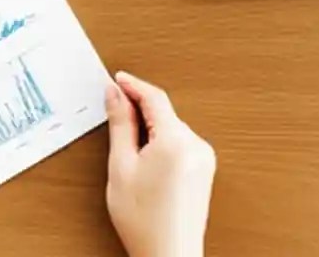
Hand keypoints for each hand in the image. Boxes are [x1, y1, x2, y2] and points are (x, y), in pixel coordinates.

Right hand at [105, 71, 215, 256]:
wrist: (168, 255)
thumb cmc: (144, 220)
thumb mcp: (121, 167)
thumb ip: (120, 125)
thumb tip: (115, 95)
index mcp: (176, 141)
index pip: (154, 98)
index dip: (133, 85)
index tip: (117, 79)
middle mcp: (196, 146)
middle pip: (163, 114)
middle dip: (139, 109)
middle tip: (114, 112)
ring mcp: (204, 158)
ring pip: (171, 128)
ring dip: (150, 128)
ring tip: (128, 150)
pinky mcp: (204, 170)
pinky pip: (180, 143)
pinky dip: (162, 142)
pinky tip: (146, 161)